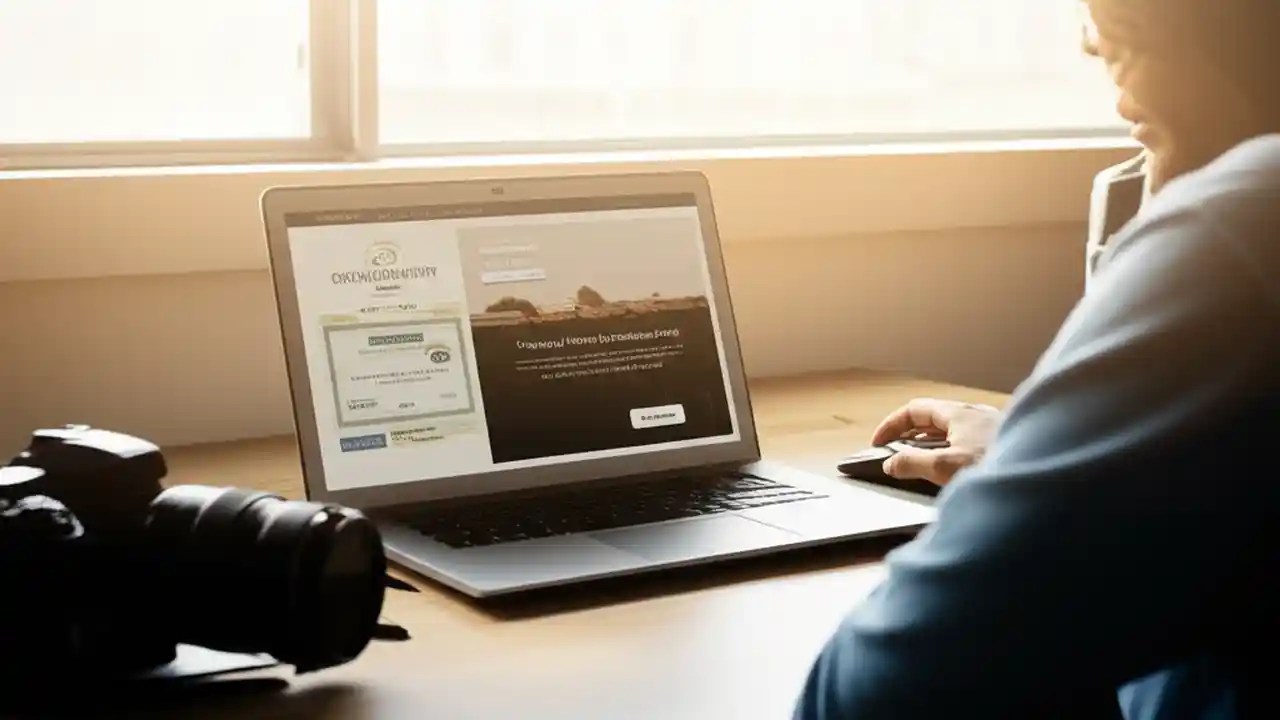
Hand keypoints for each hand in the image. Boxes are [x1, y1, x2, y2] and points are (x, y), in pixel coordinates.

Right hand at [870, 398, 1002, 485]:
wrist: (1045, 482)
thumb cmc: (994, 467)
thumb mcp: (945, 467)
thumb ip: (912, 463)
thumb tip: (889, 463)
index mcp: (959, 413)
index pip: (915, 409)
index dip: (891, 425)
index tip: (877, 445)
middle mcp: (977, 414)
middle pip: (934, 418)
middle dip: (910, 434)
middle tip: (896, 455)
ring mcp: (993, 428)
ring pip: (953, 430)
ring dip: (931, 444)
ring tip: (921, 465)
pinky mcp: (1005, 444)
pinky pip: (969, 442)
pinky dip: (951, 451)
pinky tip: (955, 472)